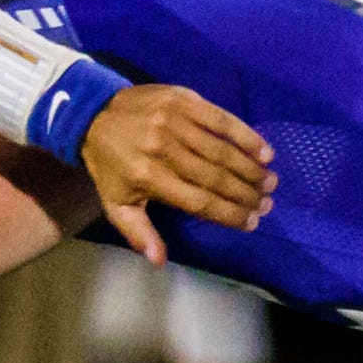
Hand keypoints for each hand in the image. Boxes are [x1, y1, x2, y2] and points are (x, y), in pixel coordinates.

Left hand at [79, 83, 275, 263]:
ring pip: (222, 151)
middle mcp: (164, 150)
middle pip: (216, 177)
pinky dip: (245, 135)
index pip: (200, 201)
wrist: (92, 112)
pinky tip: (264, 151)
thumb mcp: (116, 203)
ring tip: (270, 183)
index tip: (253, 222)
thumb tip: (158, 261)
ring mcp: (175, 123)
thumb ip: (138, 232)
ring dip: (251, 169)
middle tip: (267, 204)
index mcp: (149, 178)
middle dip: (246, 194)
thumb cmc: (109, 164)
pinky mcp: (182, 100)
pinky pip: (220, 119)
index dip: (229, 214)